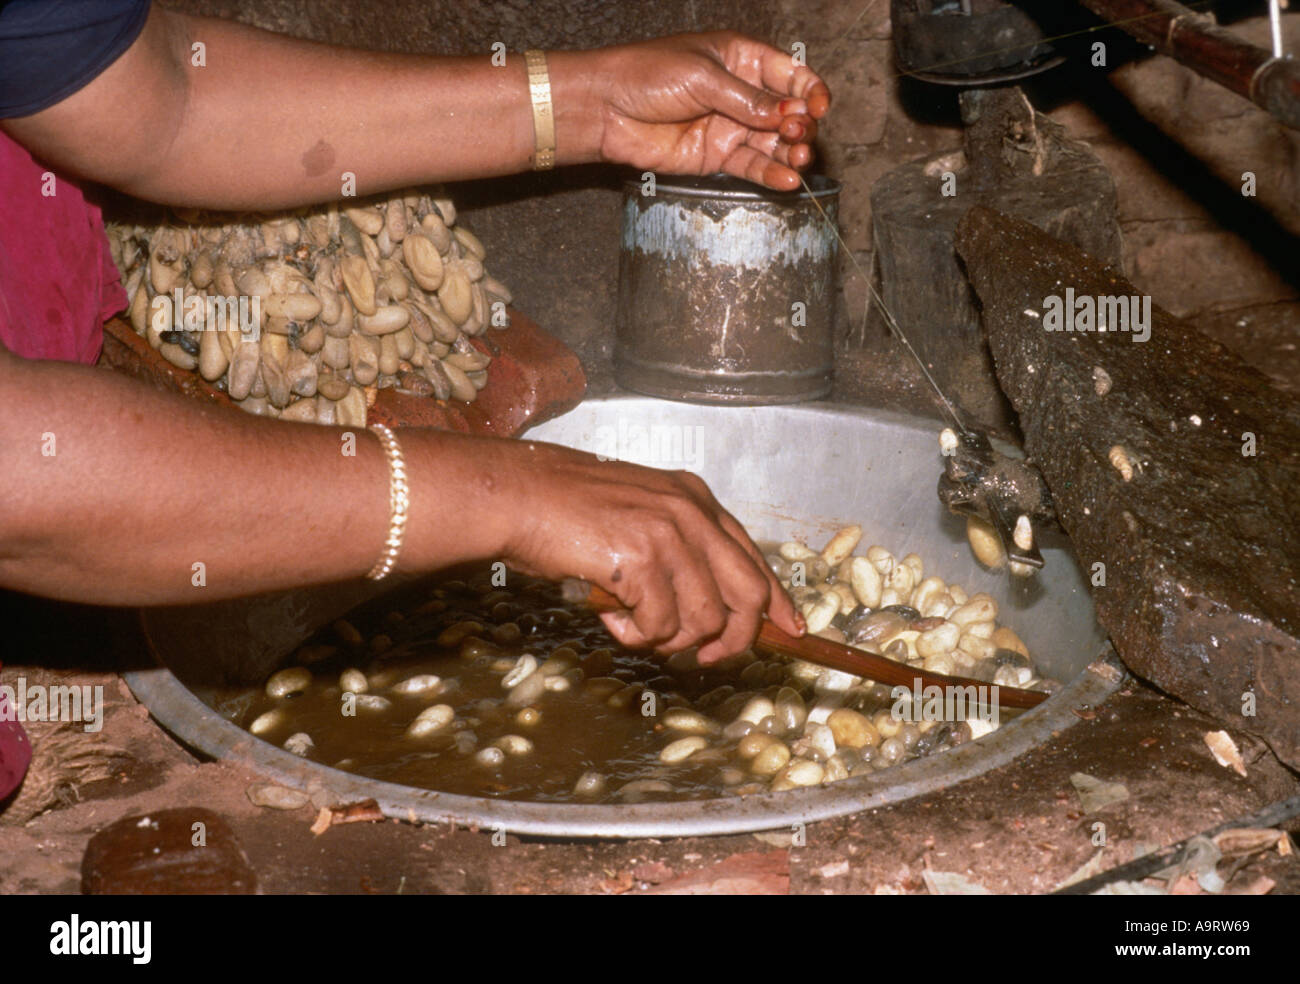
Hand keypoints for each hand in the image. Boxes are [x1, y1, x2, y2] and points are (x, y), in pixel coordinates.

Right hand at [492, 438, 802, 663]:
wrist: (519, 496)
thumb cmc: (566, 510)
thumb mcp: (639, 512)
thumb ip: (679, 546)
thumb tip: (711, 606)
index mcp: (694, 498)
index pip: (753, 557)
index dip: (775, 600)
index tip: (791, 629)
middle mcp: (690, 511)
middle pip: (746, 594)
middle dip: (732, 638)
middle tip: (705, 657)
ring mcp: (668, 533)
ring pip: (703, 619)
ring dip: (667, 637)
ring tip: (632, 623)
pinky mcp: (642, 559)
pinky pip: (660, 625)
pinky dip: (636, 634)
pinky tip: (610, 615)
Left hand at [557, 31, 830, 190]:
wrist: (606, 110)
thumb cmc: (646, 75)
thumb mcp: (703, 77)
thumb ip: (747, 100)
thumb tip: (788, 114)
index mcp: (741, 58)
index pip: (790, 74)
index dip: (810, 90)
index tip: (819, 107)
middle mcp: (741, 94)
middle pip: (789, 112)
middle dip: (802, 125)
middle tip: (799, 135)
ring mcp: (730, 127)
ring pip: (774, 143)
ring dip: (791, 153)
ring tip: (799, 160)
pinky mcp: (716, 157)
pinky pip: (752, 167)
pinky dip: (771, 174)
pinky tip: (787, 180)